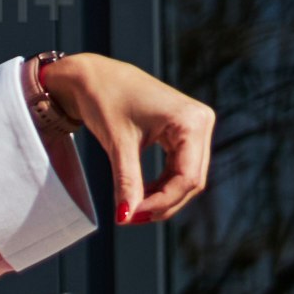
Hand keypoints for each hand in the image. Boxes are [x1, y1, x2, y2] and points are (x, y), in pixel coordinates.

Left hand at [20, 52, 215, 226]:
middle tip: (129, 217)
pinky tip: (140, 194)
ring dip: (162, 197)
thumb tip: (127, 216)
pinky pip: (179, 167)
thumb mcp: (117, 144)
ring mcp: (194, 127)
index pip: (188, 177)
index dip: (162, 202)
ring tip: (131, 208)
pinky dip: (161, 184)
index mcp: (192, 121)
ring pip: (187, 177)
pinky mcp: (183, 132)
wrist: (92, 75)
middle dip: (163, 203)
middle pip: (192, 180)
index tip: (132, 216)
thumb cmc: (104, 99)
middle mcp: (200, 122)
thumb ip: (127, 181)